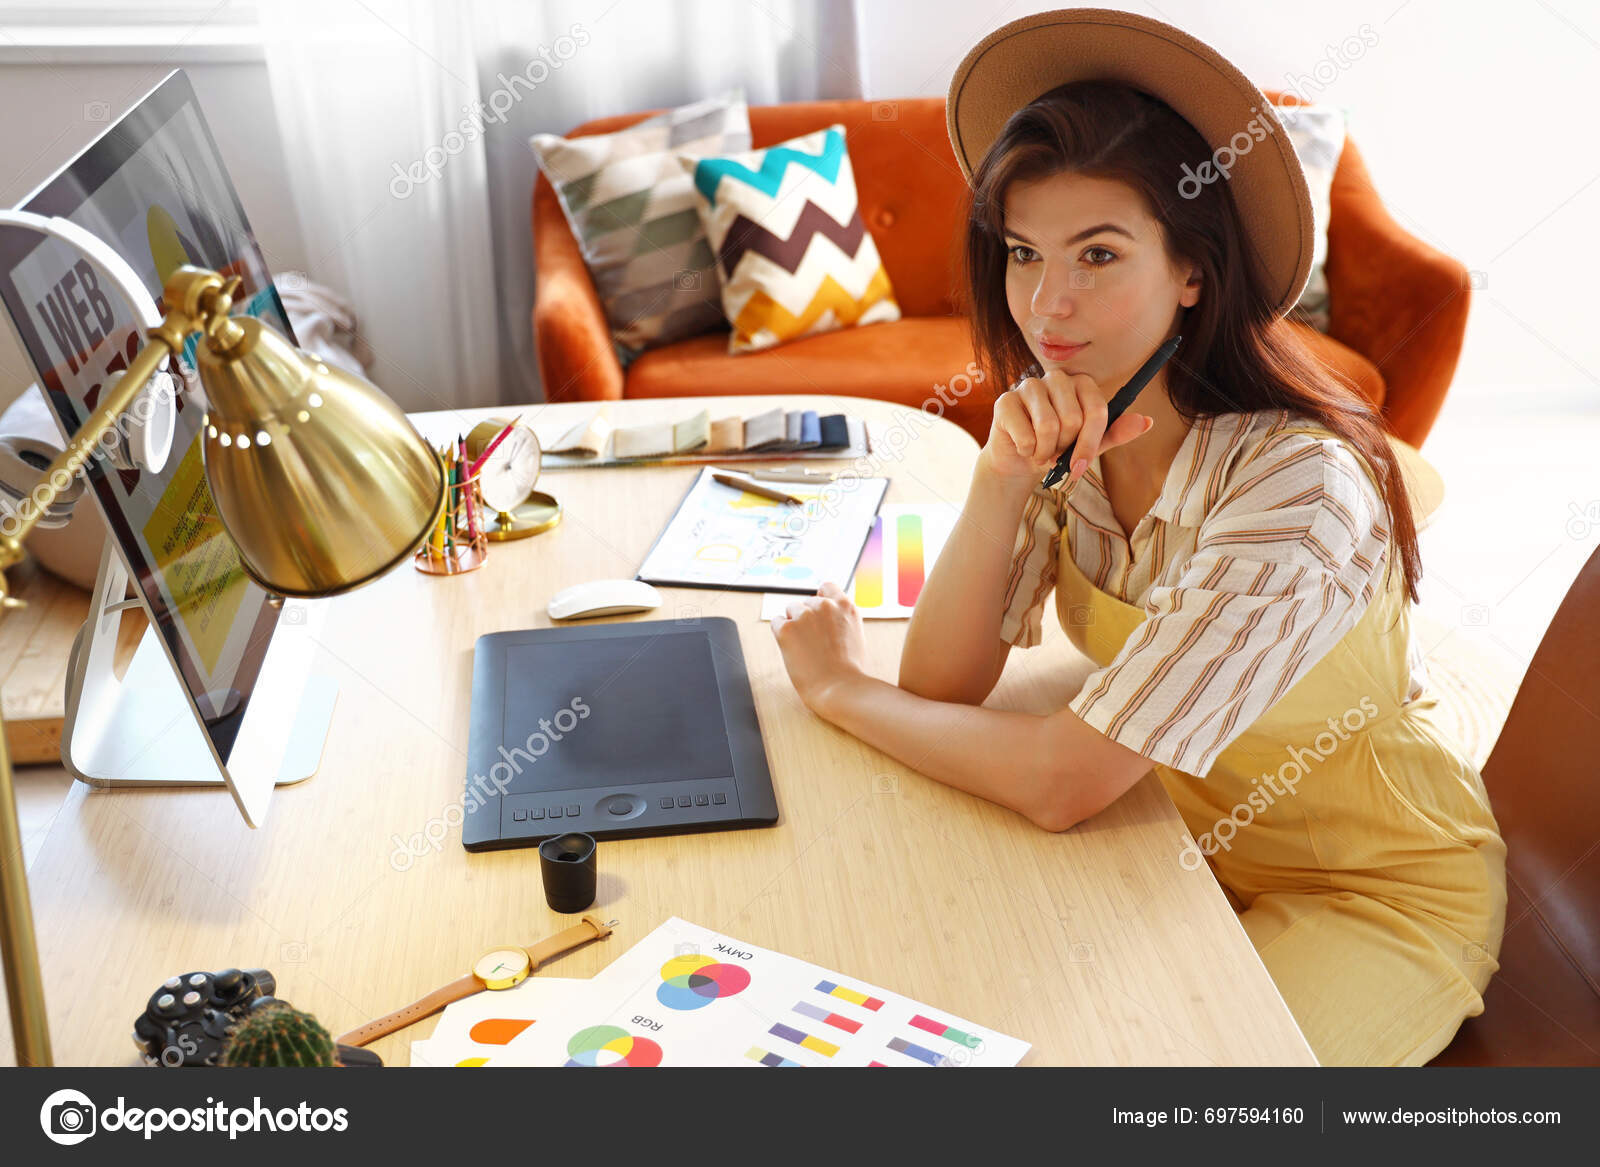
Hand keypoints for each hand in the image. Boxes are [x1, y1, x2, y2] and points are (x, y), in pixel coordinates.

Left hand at [770, 580, 866, 714]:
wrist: (838, 688)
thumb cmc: (849, 670)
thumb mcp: (855, 636)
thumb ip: (841, 620)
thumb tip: (827, 617)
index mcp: (846, 606)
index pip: (827, 587)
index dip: (820, 599)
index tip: (818, 613)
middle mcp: (825, 605)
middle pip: (806, 602)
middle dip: (807, 618)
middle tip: (813, 643)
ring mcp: (805, 615)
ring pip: (791, 610)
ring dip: (794, 625)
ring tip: (805, 648)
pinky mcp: (787, 628)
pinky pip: (777, 622)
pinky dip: (781, 634)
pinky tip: (793, 649)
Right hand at [979, 368, 1153, 486]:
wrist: (1021, 461)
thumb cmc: (1059, 447)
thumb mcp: (1092, 444)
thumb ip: (1117, 432)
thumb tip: (1147, 422)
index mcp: (1082, 383)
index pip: (1097, 410)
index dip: (1090, 442)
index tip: (1082, 465)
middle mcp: (1056, 378)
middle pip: (1073, 419)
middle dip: (1065, 448)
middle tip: (1056, 453)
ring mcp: (1028, 385)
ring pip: (1048, 426)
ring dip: (1046, 452)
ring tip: (1042, 452)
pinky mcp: (1004, 401)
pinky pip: (1025, 434)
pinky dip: (1027, 451)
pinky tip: (1024, 447)